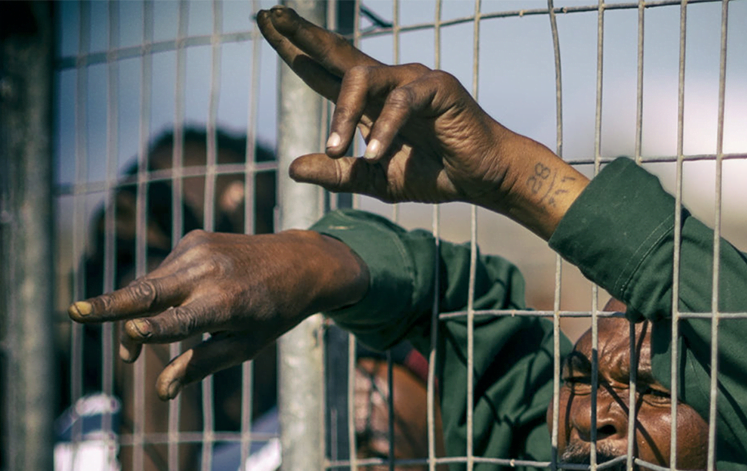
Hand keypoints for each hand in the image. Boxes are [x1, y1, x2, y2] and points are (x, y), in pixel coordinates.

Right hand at [68, 229, 367, 399]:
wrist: (299, 263)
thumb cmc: (273, 314)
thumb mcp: (245, 346)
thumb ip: (201, 365)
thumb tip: (162, 393)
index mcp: (226, 305)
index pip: (182, 320)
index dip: (155, 331)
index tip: (132, 335)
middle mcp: (209, 273)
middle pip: (148, 292)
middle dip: (110, 306)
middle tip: (74, 312)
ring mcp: (198, 251)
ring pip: (148, 284)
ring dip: (132, 315)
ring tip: (130, 351)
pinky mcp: (193, 239)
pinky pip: (162, 272)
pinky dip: (156, 294)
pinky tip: (172, 311)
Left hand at [256, 6, 586, 237]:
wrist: (481, 178)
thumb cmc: (432, 172)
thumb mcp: (373, 178)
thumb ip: (336, 173)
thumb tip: (291, 169)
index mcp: (369, 100)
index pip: (323, 68)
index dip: (295, 48)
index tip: (265, 24)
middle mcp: (388, 81)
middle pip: (337, 51)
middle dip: (304, 35)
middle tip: (272, 16)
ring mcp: (413, 80)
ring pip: (364, 79)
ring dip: (343, 113)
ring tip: (335, 147)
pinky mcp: (439, 88)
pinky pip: (402, 103)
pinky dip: (385, 129)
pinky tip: (373, 153)